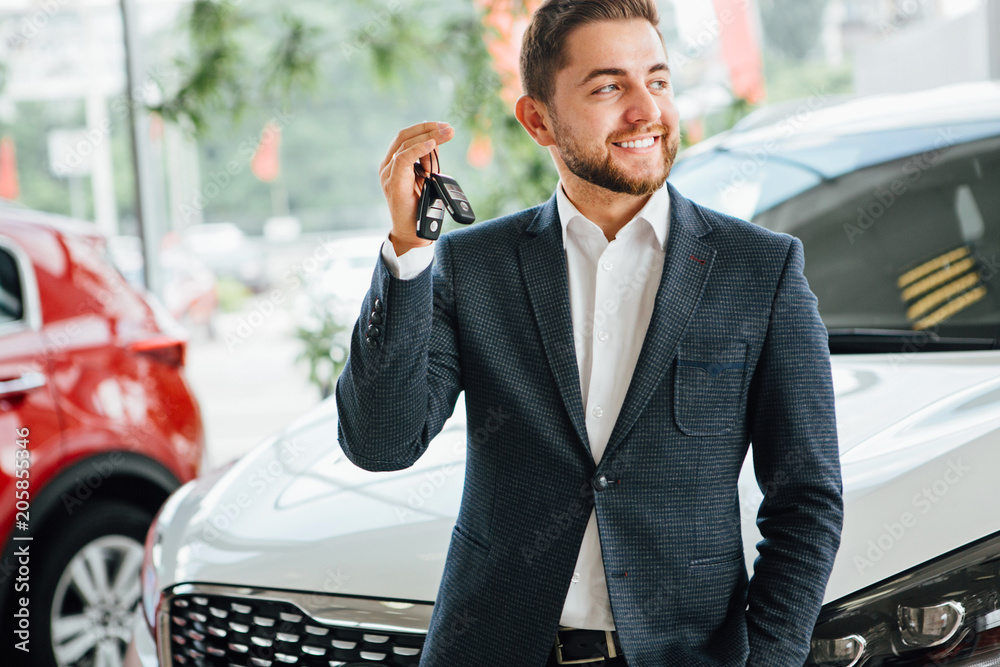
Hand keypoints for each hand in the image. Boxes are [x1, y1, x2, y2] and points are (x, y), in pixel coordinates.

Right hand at [379, 121, 454, 254]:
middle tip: (449, 128)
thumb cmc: (422, 207)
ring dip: (429, 137)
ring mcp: (388, 173)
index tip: (445, 127)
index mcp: (395, 163)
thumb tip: (436, 141)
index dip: (425, 128)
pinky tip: (431, 144)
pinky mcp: (392, 182)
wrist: (414, 232)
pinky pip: (403, 159)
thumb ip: (428, 160)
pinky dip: (418, 149)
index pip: (407, 137)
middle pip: (405, 136)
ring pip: (405, 145)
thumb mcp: (428, 177)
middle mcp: (388, 165)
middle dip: (428, 128)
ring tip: (446, 134)